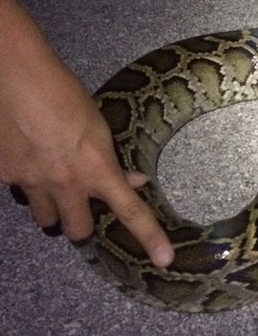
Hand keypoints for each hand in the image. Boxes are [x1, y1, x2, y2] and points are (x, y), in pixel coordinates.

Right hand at [0, 0, 173, 266]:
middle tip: (82, 204)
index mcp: (97, 168)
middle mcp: (64, 184)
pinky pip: (17, 191)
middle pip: (76, 230)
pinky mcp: (2, 176)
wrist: (13, 75)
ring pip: (44, 217)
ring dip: (52, 207)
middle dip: (81, 223)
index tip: (164, 260)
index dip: (150, 237)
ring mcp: (29, 183)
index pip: (131, 211)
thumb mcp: (98, 125)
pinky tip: (26, 156)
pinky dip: (24, 181)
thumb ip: (111, 158)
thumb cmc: (62, 92)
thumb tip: (132, 180)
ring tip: (53, 180)